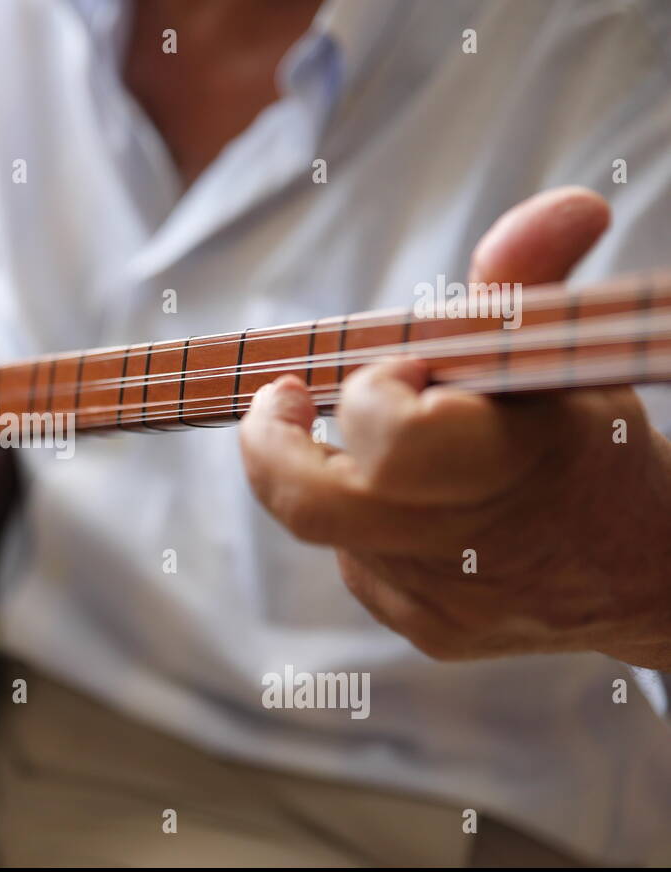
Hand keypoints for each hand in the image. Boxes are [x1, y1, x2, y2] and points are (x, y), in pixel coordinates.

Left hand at [239, 186, 670, 668]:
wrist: (652, 568)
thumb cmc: (593, 442)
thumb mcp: (569, 355)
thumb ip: (531, 281)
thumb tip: (571, 206)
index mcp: (512, 464)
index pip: (390, 437)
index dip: (371, 392)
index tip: (395, 365)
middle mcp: (471, 547)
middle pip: (309, 506)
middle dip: (269, 444)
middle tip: (281, 398)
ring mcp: (446, 602)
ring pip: (331, 529)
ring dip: (337, 472)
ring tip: (385, 443)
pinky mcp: (434, 633)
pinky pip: (361, 565)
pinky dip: (368, 522)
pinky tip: (420, 506)